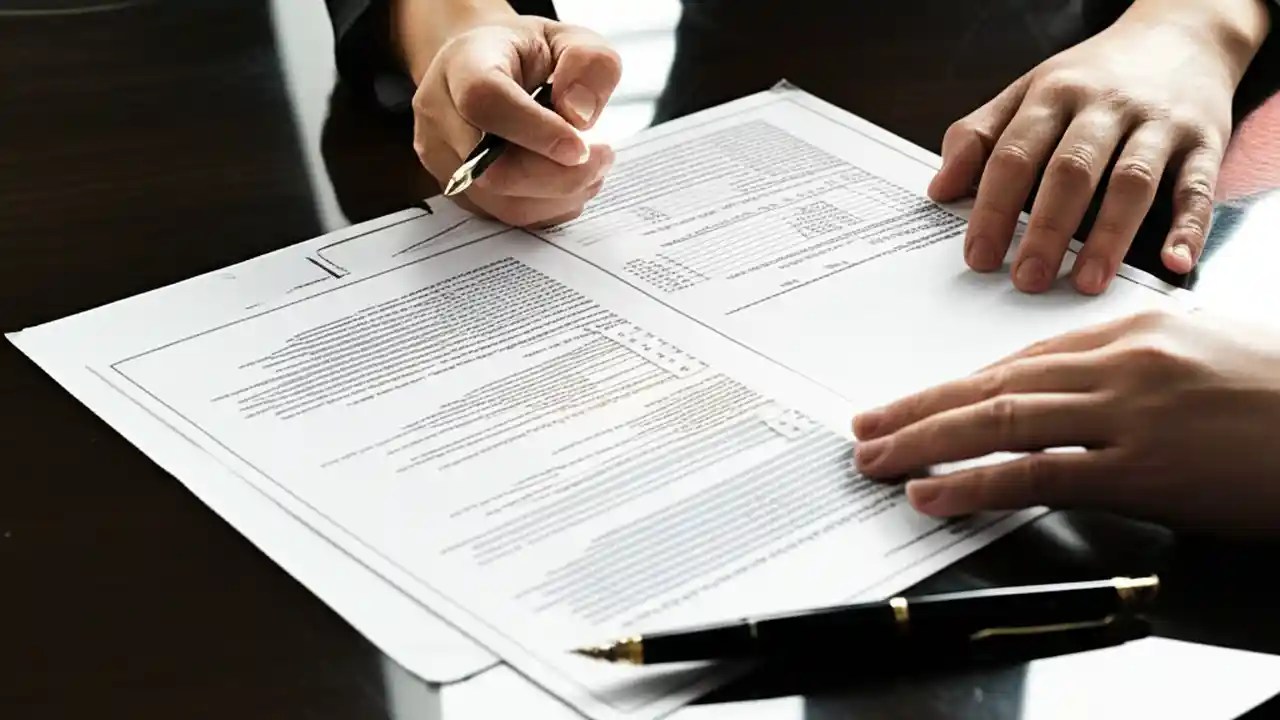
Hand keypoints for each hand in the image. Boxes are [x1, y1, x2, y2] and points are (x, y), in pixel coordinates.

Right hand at [394, 1, 621, 226]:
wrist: (484, 67)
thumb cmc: (525, 53)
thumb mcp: (568, 38)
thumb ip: (587, 62)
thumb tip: (580, 116)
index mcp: (463, 64)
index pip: (485, 102)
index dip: (537, 131)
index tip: (582, 145)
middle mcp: (439, 114)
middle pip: (491, 169)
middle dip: (558, 176)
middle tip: (603, 157)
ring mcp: (441, 159)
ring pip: (501, 202)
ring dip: (559, 195)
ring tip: (592, 168)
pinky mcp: (457, 191)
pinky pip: (506, 216)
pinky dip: (549, 206)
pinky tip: (569, 180)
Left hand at [850, 309, 1279, 532]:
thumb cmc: (1279, 396)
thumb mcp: (1200, 358)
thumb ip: (1128, 370)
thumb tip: (1065, 397)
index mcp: (1131, 332)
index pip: (1019, 359)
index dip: (955, 385)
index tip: (913, 402)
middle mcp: (1120, 363)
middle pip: (993, 383)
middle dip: (919, 408)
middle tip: (866, 428)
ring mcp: (1129, 413)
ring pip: (1000, 420)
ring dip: (925, 441)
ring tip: (877, 460)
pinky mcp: (1144, 468)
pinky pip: (1038, 473)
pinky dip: (976, 483)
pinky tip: (934, 493)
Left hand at [928, 0, 1269, 294]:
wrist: (1180, 35)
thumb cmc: (1093, 78)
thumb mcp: (1029, 93)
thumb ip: (979, 137)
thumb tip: (940, 189)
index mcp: (1053, 97)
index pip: (1014, 156)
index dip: (993, 210)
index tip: (979, 257)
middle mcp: (1105, 107)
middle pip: (1071, 171)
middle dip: (1047, 229)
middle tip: (1028, 279)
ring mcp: (1157, 123)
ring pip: (1131, 181)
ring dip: (1109, 236)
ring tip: (1087, 282)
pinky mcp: (1204, 141)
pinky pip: (1197, 188)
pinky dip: (1189, 228)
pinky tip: (1174, 261)